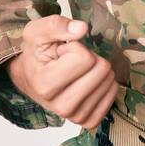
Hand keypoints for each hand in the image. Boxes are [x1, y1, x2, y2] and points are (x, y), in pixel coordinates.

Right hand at [6, 15, 117, 129]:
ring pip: (109, 81)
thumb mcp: (36, 32)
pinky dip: (104, 84)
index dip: (76, 48)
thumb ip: (56, 25)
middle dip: (89, 58)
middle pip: (101, 70)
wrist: (31, 78)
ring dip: (96, 70)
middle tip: (70, 62)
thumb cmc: (36, 55)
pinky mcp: (89, 121)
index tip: (61, 52)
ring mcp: (76, 116)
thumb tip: (81, 28)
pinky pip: (113, 94)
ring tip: (76, 72)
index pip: (84, 58)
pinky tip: (87, 82)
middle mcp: (61, 107)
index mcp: (45, 85)